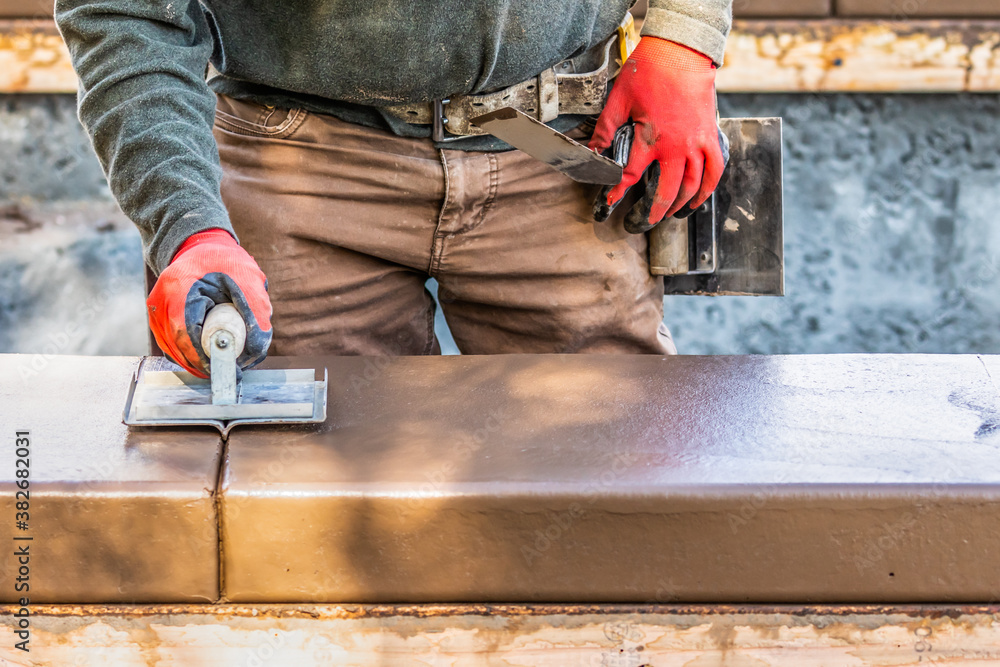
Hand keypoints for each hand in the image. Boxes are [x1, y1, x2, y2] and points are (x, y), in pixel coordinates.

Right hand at [147, 229, 271, 377]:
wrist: (200, 246)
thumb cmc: (225, 260)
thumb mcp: (249, 280)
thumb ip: (256, 312)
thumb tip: (257, 350)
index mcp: (179, 287)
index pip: (186, 332)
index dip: (205, 356)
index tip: (228, 368)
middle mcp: (160, 300)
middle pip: (176, 346)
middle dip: (202, 364)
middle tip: (229, 373)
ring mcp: (155, 310)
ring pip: (171, 348)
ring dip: (195, 363)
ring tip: (221, 368)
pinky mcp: (157, 317)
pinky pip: (170, 343)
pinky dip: (187, 354)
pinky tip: (206, 360)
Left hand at [590, 37, 725, 231]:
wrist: (682, 52)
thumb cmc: (650, 71)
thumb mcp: (619, 99)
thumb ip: (605, 129)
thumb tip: (594, 151)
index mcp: (651, 138)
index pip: (630, 176)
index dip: (618, 192)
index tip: (609, 202)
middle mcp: (677, 146)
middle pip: (666, 191)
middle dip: (653, 212)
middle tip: (643, 223)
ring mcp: (697, 143)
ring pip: (692, 186)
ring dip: (680, 204)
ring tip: (670, 215)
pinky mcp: (710, 136)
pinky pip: (714, 170)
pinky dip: (708, 188)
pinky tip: (698, 199)